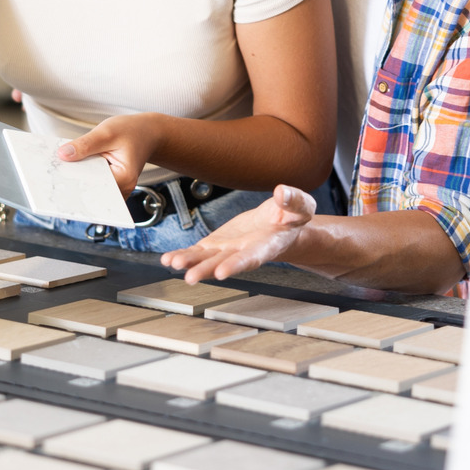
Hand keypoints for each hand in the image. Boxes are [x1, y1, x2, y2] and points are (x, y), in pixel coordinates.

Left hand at [57, 113, 164, 196]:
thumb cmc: (133, 131)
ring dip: (75, 178)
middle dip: (71, 181)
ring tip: (57, 170)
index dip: (74, 183)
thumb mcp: (108, 132)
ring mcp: (115, 188)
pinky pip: (91, 181)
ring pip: (89, 187)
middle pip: (90, 191)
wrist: (148, 133)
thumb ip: (85, 144)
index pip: (93, 187)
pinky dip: (81, 174)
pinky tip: (69, 166)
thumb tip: (62, 155)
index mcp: (124, 179)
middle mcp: (120, 189)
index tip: (55, 179)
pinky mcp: (109, 183)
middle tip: (50, 175)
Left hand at [160, 184, 316, 281]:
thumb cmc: (291, 217)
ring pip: (206, 260)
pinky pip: (197, 253)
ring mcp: (227, 251)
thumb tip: (281, 191)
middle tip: (191, 278)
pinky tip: (168, 260)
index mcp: (266, 246)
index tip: (223, 272)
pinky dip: (183, 256)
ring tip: (173, 264)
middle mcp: (244, 253)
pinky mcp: (215, 245)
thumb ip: (294, 201)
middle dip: (207, 270)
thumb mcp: (301, 207)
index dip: (237, 264)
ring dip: (190, 263)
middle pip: (224, 263)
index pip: (251, 258)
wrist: (279, 225)